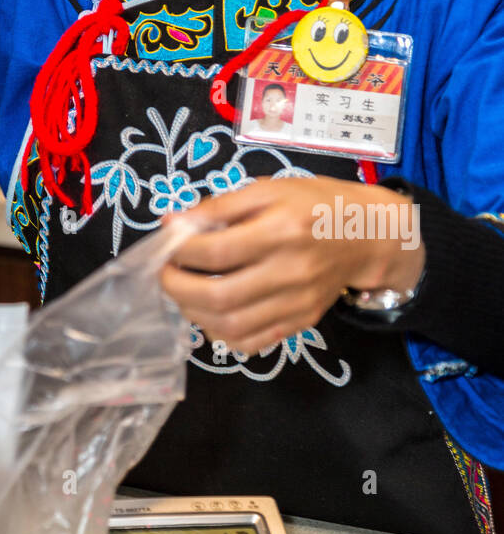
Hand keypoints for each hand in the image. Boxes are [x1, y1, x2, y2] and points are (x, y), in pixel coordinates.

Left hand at [159, 176, 425, 355]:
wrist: (366, 235)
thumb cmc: (314, 205)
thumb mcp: (268, 190)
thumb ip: (219, 207)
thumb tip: (173, 223)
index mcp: (280, 231)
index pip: (216, 251)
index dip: (181, 251)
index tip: (169, 245)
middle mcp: (289, 272)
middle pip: (219, 296)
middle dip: (178, 288)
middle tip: (167, 274)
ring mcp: (296, 303)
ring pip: (231, 327)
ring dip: (195, 313)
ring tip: (186, 292)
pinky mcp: (300, 322)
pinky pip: (252, 343)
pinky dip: (221, 334)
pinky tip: (213, 313)